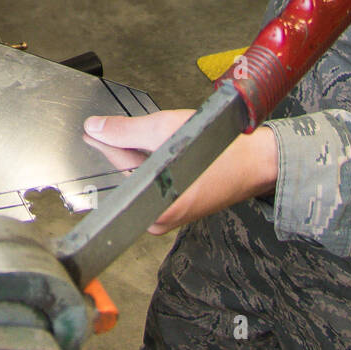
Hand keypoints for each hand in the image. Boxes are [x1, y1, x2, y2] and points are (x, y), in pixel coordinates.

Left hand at [83, 108, 277, 234]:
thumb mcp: (166, 130)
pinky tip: (177, 153)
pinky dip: (161, 168)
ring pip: (144, 180)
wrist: (256, 161)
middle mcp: (160, 221)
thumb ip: (126, 130)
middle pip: (130, 176)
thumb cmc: (220, 149)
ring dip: (149, 158)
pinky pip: (158, 186)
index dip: (107, 143)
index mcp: (154, 207)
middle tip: (153, 132)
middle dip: (134, 151)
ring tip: (172, 142)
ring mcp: (170, 219)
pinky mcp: (179, 212)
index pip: (118, 168)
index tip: (94, 131)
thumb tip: (96, 128)